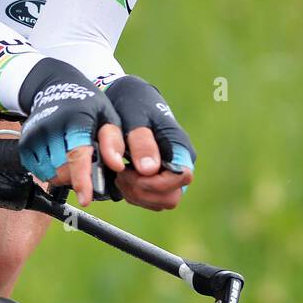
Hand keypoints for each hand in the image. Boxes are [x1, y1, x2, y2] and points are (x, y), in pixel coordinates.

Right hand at [18, 58, 120, 206]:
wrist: (52, 87)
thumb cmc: (86, 103)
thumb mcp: (108, 114)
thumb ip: (114, 140)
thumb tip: (116, 165)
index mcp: (75, 120)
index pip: (77, 155)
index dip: (82, 179)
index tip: (86, 199)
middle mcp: (50, 128)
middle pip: (64, 170)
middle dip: (80, 177)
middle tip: (90, 166)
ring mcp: (34, 137)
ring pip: (51, 174)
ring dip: (66, 176)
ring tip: (76, 161)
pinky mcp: (25, 145)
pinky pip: (40, 172)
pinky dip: (54, 172)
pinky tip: (62, 159)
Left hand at [103, 76, 195, 210]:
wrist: (128, 100)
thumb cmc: (133, 103)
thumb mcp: (135, 116)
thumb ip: (142, 141)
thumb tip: (149, 170)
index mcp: (180, 147)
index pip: (182, 177)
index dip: (158, 182)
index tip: (134, 172)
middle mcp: (179, 165)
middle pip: (171, 197)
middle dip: (143, 191)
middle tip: (122, 173)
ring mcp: (169, 176)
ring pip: (159, 203)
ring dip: (136, 194)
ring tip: (119, 173)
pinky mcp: (156, 183)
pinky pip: (148, 200)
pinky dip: (132, 194)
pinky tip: (120, 176)